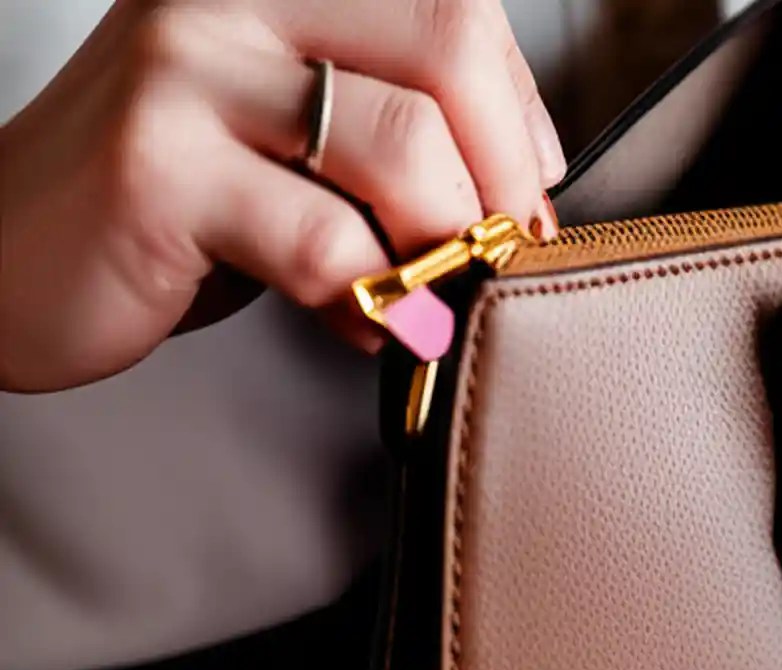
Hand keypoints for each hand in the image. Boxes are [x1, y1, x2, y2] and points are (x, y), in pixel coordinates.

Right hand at [0, 0, 563, 391]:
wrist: (11, 255)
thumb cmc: (179, 197)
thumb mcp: (295, 132)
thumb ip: (393, 122)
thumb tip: (525, 173)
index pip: (456, 7)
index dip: (518, 108)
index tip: (528, 189)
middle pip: (448, 49)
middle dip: (501, 171)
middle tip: (501, 247)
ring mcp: (187, 71)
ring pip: (401, 150)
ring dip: (441, 243)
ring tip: (422, 290)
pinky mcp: (156, 167)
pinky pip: (326, 242)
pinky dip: (375, 301)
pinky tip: (365, 324)